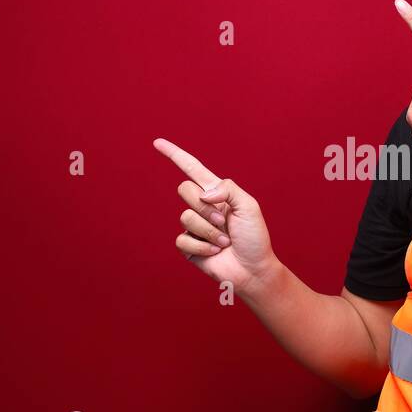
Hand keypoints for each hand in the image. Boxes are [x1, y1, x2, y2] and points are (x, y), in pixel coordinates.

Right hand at [153, 138, 277, 292]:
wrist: (253, 269)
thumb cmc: (254, 238)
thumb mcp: (248, 206)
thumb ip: (228, 189)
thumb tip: (204, 194)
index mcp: (217, 192)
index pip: (191, 168)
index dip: (174, 155)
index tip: (157, 142)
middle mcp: (202, 206)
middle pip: (185, 190)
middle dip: (205, 207)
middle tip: (224, 222)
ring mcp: (194, 226)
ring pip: (186, 217)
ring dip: (209, 231)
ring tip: (224, 242)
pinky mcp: (188, 246)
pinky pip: (183, 240)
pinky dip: (202, 247)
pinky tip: (215, 252)